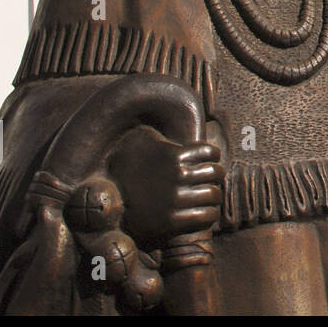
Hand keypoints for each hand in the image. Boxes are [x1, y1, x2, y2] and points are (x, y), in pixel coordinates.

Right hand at [107, 125, 222, 246]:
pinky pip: (206, 216)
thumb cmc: (130, 171)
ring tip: (207, 198)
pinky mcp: (173, 220)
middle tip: (210, 182)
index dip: (212, 158)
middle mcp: (177, 175)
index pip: (210, 152)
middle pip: (216, 173)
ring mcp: (176, 198)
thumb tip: (173, 106)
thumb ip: (160, 132)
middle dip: (216, 177)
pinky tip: (202, 213)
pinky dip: (209, 215)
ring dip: (213, 196)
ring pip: (213, 194)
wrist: (112, 206)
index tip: (208, 163)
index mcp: (174, 155)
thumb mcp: (142, 143)